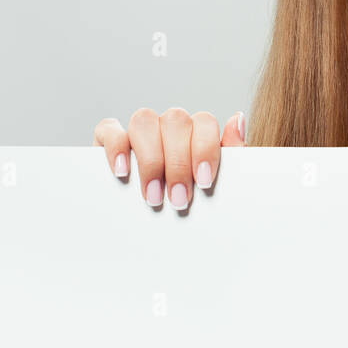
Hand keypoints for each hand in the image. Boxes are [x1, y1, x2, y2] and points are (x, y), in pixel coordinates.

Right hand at [93, 108, 246, 209]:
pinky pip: (109, 128)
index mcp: (197, 131)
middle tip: (180, 199)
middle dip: (178, 163)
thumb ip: (232, 153)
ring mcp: (140, 129)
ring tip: (154, 196)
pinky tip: (123, 172)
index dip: (205, 149)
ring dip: (150, 159)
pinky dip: (116, 147)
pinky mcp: (110, 139)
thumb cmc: (194, 199)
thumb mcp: (218, 183)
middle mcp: (169, 125)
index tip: (204, 181)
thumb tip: (238, 120)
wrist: (158, 227)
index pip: (204, 121)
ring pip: (144, 120)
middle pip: (174, 120)